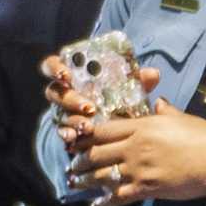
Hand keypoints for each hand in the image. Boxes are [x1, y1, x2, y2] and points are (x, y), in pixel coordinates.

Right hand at [41, 52, 160, 153]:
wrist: (116, 120)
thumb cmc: (117, 94)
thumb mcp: (126, 85)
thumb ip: (136, 78)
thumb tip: (153, 74)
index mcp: (72, 75)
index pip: (52, 66)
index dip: (54, 68)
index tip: (65, 75)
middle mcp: (63, 93)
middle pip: (55, 93)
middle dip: (70, 100)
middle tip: (88, 107)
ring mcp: (62, 112)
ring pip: (60, 115)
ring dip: (73, 121)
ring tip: (88, 127)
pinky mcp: (66, 130)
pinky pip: (63, 133)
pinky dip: (69, 136)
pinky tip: (75, 139)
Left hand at [64, 97, 205, 205]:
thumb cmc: (204, 137)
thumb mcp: (182, 118)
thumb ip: (165, 111)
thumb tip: (158, 102)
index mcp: (142, 127)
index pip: (104, 129)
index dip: (84, 135)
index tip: (74, 138)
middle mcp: (135, 147)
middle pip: (96, 152)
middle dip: (79, 159)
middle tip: (71, 163)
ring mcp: (139, 169)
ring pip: (102, 175)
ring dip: (85, 180)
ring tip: (74, 182)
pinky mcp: (146, 188)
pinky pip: (119, 196)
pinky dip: (104, 203)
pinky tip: (95, 205)